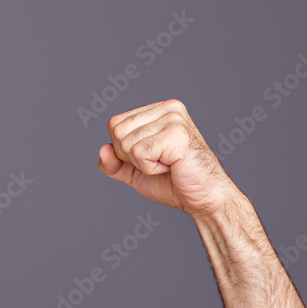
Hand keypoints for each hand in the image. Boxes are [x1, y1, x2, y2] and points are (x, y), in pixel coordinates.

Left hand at [97, 99, 235, 216]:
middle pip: (117, 131)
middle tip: (160, 163)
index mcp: (158, 110)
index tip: (150, 157)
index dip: (123, 150)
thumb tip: (102, 150)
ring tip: (168, 164)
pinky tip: (171, 166)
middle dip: (130, 157)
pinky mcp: (177, 134)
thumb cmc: (173, 182)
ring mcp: (174, 119)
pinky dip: (150, 168)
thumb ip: (113, 163)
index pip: (115, 124)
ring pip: (127, 143)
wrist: (204, 198)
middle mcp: (168, 108)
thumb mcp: (134, 172)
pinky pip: (139, 153)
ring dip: (142, 164)